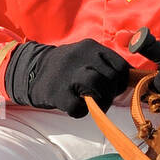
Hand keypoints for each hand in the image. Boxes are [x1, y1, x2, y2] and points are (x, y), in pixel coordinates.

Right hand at [5, 39, 129, 116]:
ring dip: (102, 102)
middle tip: (103, 98)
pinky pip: (80, 108)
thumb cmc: (66, 68)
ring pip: (100, 89)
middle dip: (112, 93)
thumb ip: (104, 64)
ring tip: (94, 103)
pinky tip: (75, 106)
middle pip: (112, 78)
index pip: (120, 66)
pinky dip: (81, 111)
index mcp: (90, 47)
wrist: (31, 72)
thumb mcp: (84, 56)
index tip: (114, 87)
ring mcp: (69, 75)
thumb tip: (128, 80)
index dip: (121, 81)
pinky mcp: (58, 93)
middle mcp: (81, 57)